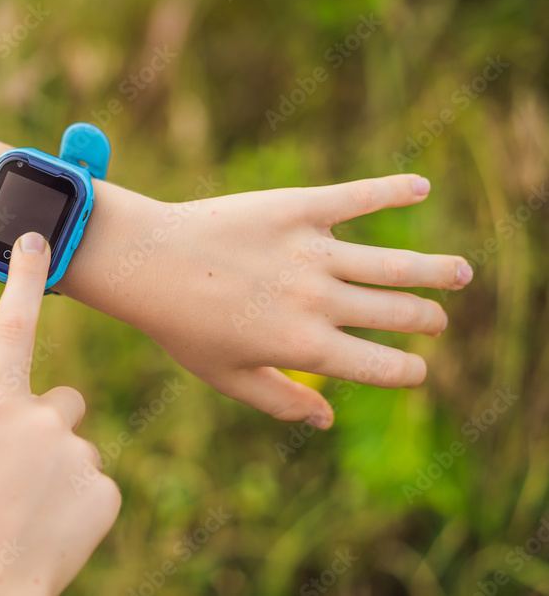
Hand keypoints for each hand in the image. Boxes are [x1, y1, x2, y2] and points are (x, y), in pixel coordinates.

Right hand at [0, 232, 120, 595]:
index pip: (10, 326)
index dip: (23, 277)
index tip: (36, 235)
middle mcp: (41, 419)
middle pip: (62, 399)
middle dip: (47, 423)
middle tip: (20, 471)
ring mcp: (77, 454)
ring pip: (77, 446)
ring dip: (59, 469)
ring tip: (28, 512)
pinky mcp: (105, 490)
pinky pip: (94, 483)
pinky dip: (78, 502)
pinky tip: (51, 529)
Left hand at [106, 174, 471, 427]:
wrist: (144, 261)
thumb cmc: (180, 324)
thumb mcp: (226, 376)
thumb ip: (281, 400)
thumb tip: (328, 419)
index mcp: (304, 347)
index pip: (382, 366)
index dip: (409, 371)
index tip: (418, 369)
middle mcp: (318, 301)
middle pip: (399, 313)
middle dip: (427, 320)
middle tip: (436, 319)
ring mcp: (311, 252)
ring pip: (396, 263)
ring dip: (437, 270)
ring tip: (461, 271)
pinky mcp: (298, 208)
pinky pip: (359, 197)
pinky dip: (395, 190)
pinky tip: (422, 187)